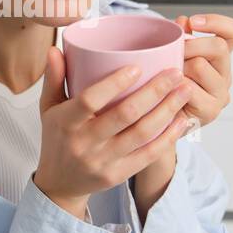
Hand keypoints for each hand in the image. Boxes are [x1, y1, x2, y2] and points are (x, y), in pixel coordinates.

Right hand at [34, 47, 192, 219]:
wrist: (59, 183)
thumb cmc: (57, 137)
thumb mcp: (49, 108)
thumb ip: (54, 78)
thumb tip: (56, 49)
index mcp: (65, 122)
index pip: (89, 100)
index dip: (114, 84)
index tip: (137, 66)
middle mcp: (84, 143)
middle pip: (125, 115)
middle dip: (155, 92)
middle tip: (175, 73)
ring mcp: (102, 161)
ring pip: (142, 134)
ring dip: (167, 110)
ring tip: (184, 90)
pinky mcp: (118, 175)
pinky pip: (148, 155)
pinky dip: (168, 137)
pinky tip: (181, 120)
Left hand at [172, 14, 232, 130]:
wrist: (159, 122)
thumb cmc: (167, 86)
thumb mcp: (173, 57)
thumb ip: (180, 38)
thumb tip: (182, 21)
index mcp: (219, 58)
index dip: (217, 22)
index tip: (193, 22)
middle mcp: (225, 74)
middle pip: (218, 47)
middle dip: (190, 45)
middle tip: (173, 53)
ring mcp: (221, 94)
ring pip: (201, 66)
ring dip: (179, 67)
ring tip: (168, 76)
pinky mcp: (211, 110)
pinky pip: (190, 88)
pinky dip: (175, 86)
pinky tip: (168, 91)